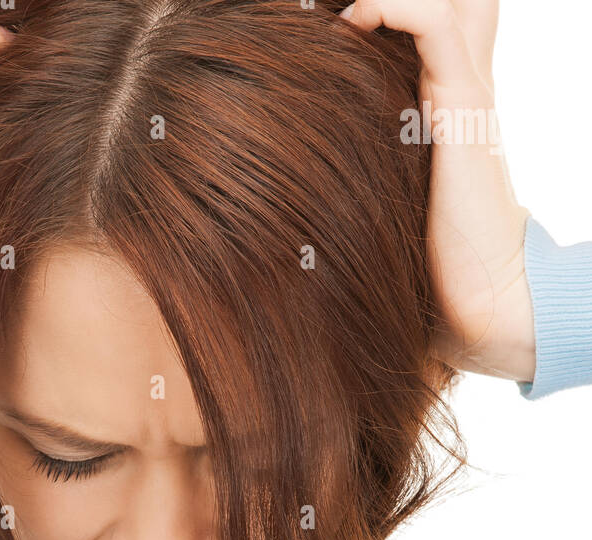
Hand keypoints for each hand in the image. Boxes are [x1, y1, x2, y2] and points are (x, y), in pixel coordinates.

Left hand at [341, 0, 535, 383]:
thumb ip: (345, 186)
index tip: (311, 28)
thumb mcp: (374, 211)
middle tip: (326, 11)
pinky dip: (395, 6)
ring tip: (332, 11)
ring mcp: (463, 94)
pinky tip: (352, 20)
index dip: (378, 12)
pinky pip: (436, 24)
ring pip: (445, 0)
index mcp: (441, 108)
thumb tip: (263, 203)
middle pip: (448, 3)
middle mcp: (456, 89)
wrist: (476, 307)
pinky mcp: (462, 108)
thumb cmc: (419, 276)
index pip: (422, 27)